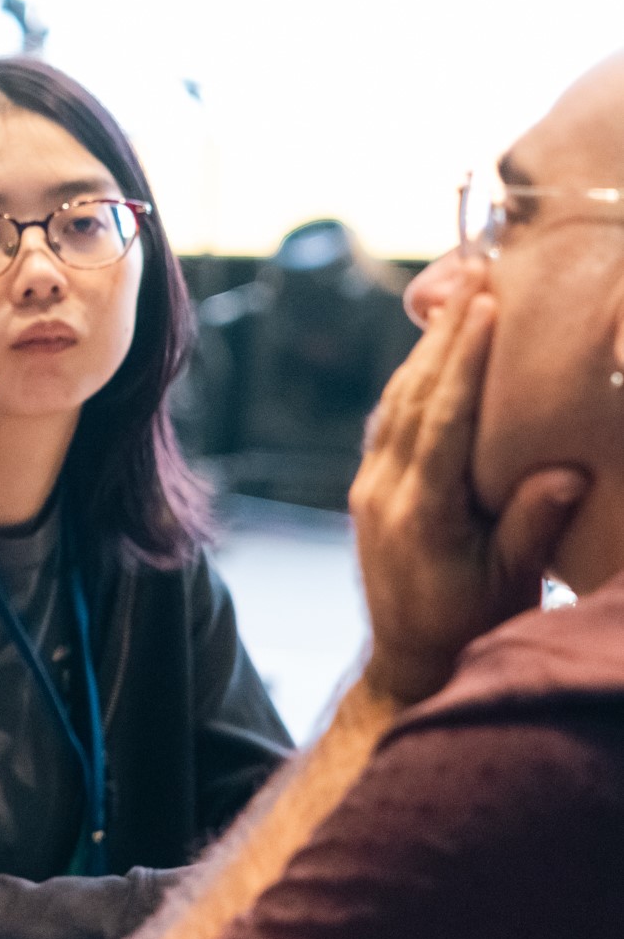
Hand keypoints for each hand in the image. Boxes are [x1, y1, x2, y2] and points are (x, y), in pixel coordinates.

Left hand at [349, 262, 586, 705]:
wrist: (409, 663)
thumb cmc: (468, 627)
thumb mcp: (511, 582)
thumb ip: (533, 524)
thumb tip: (568, 470)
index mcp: (418, 509)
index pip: (440, 416)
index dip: (461, 358)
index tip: (479, 305)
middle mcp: (383, 489)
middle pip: (411, 395)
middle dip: (442, 334)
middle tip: (469, 276)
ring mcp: (370, 488)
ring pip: (394, 403)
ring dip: (425, 351)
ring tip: (456, 301)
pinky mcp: (370, 491)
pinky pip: (389, 423)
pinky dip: (412, 384)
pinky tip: (431, 358)